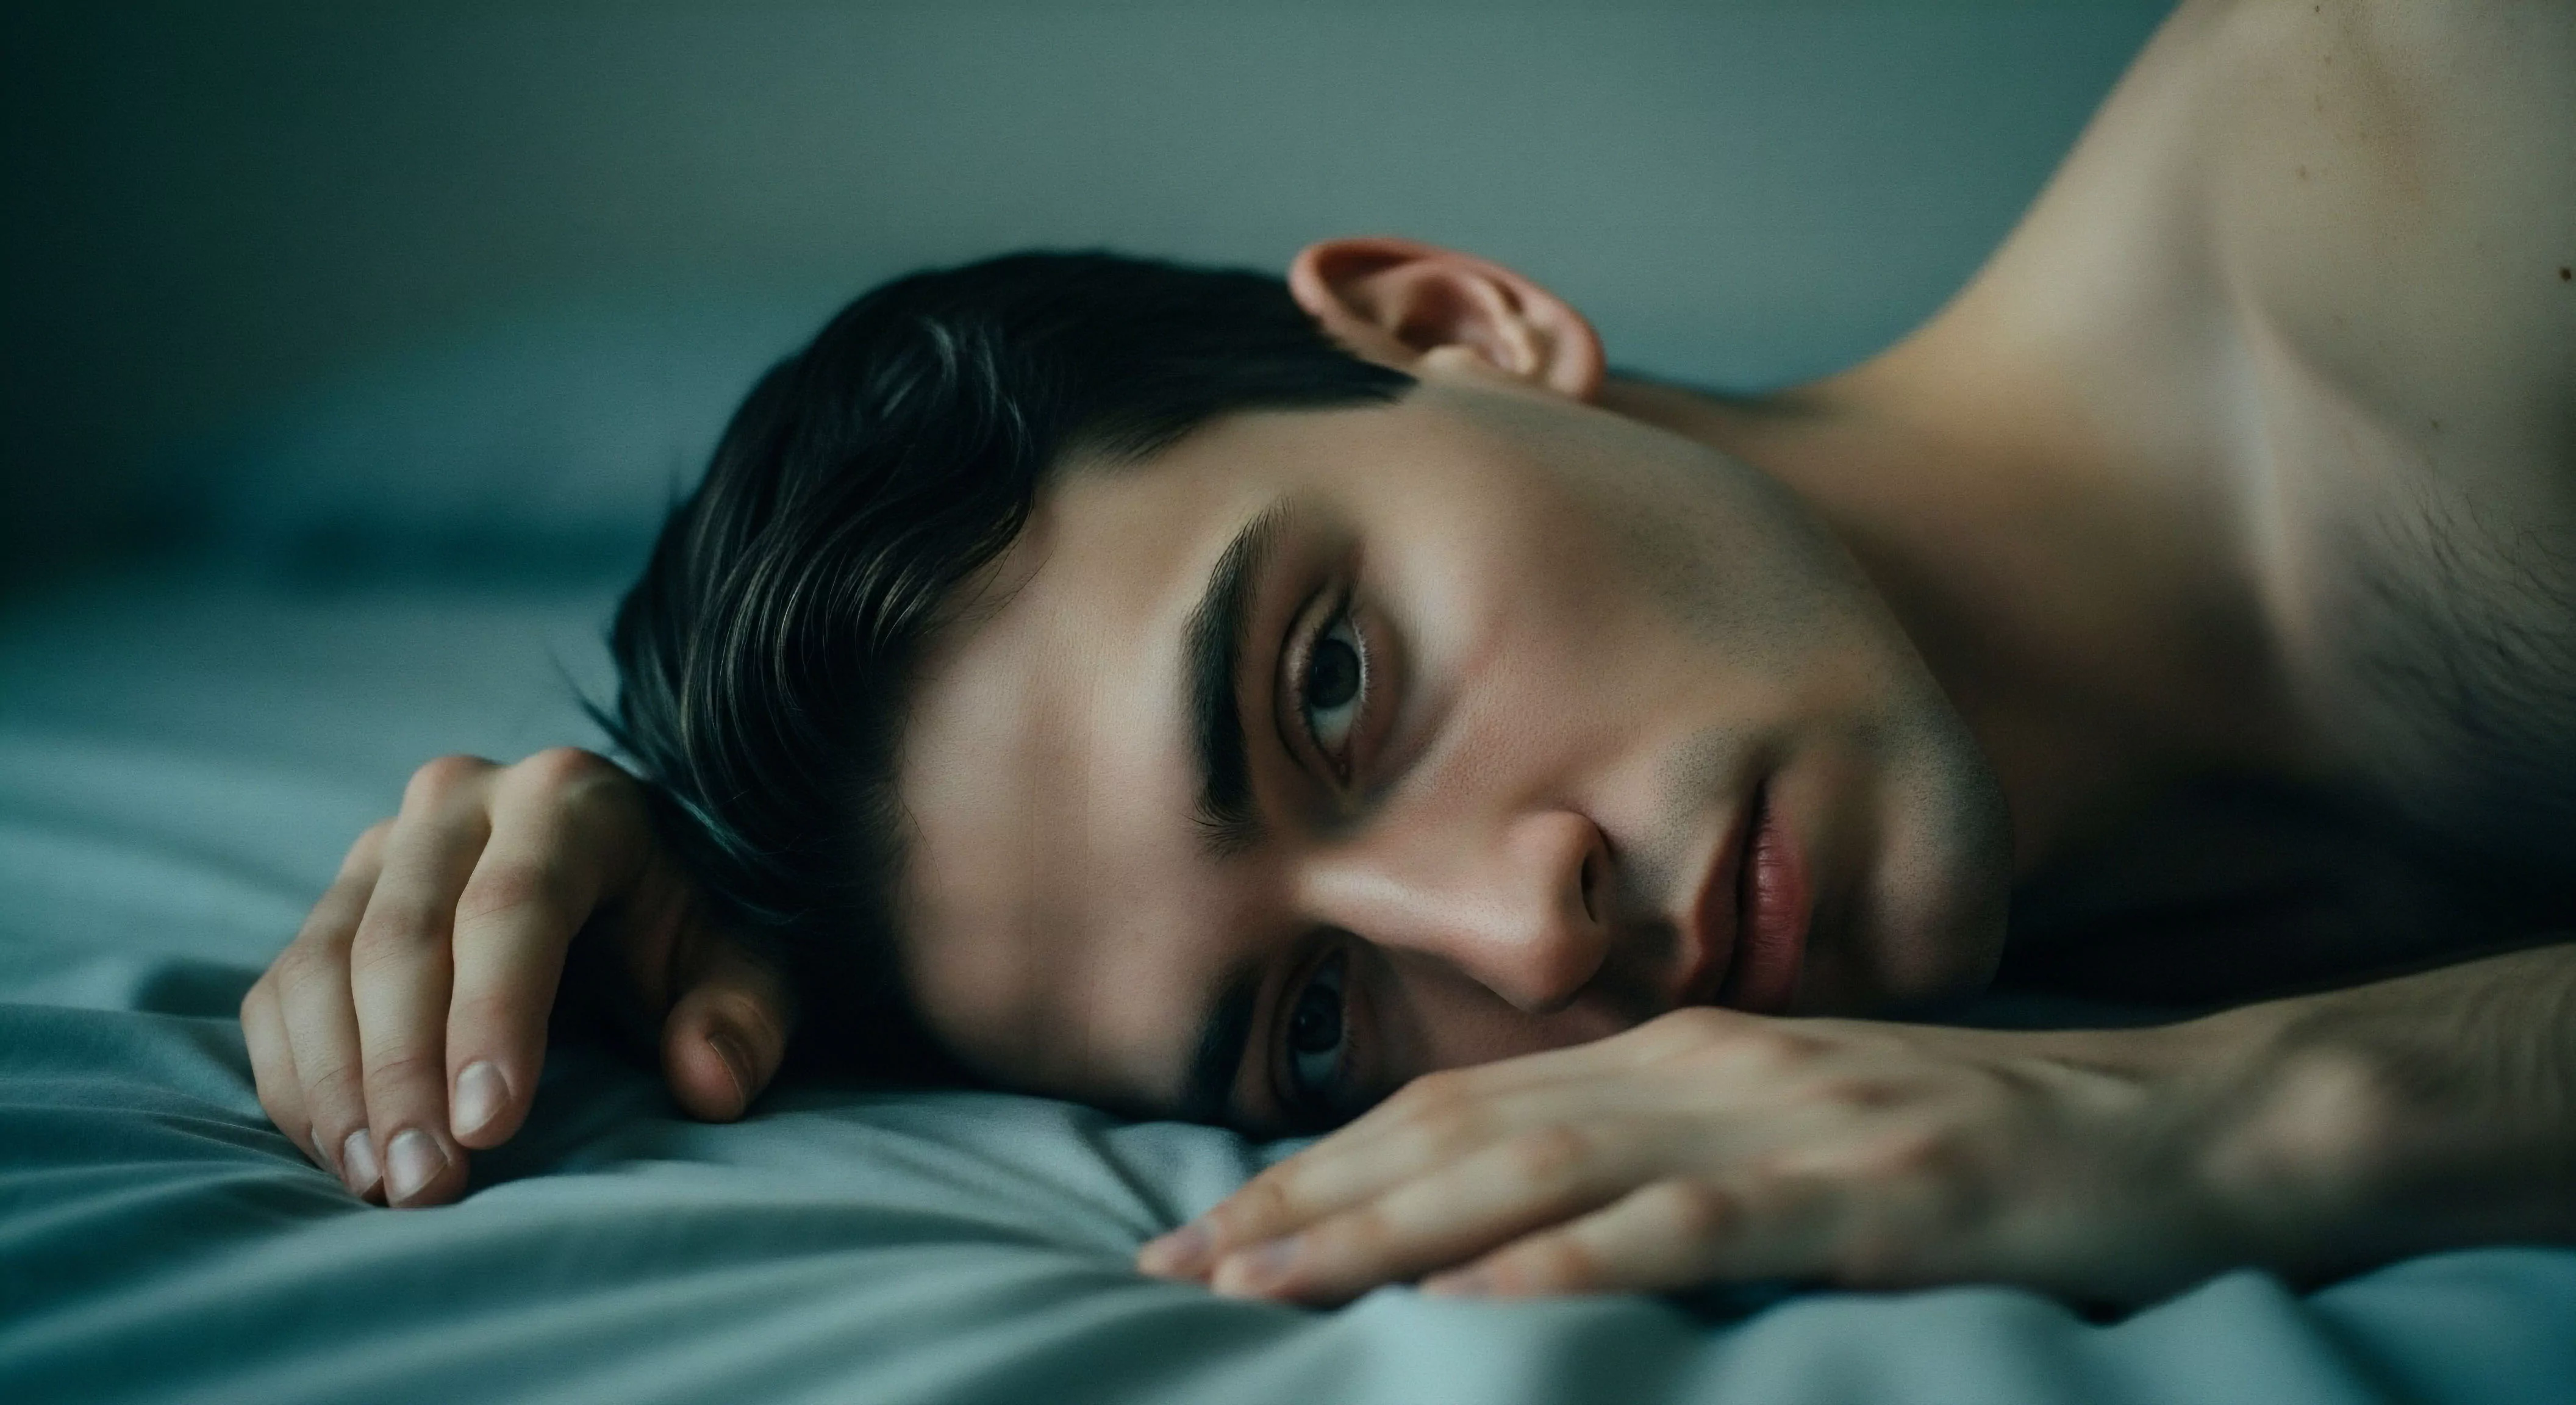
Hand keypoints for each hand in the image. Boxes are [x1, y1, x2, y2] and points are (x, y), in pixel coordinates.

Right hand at [239, 748, 794, 1206]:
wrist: (610, 887)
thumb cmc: (677, 934)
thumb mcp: (743, 966)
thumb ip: (743, 1017)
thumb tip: (711, 1084)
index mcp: (568, 800)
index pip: (516, 905)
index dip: (495, 1016)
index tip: (489, 1126)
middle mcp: (456, 804)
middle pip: (406, 938)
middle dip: (407, 1072)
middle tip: (425, 1185)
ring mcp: (378, 850)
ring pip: (325, 964)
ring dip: (338, 1085)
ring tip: (375, 1184)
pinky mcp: (327, 906)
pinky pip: (283, 993)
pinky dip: (299, 1079)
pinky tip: (340, 1154)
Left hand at [1138, 1007, 2230, 1304]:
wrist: (2176, 1123)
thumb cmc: (1972, 1143)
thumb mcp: (1789, 1131)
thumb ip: (1659, 1156)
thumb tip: (1513, 1222)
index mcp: (1674, 1057)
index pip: (1454, 1109)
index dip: (1319, 1168)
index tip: (1206, 1230)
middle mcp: (1699, 1070)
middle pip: (1459, 1136)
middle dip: (1305, 1204)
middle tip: (1176, 1265)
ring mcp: (1780, 1124)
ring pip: (1541, 1174)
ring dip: (1391, 1234)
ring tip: (1268, 1284)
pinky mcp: (1866, 1190)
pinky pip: (1696, 1227)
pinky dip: (1584, 1259)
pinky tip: (1488, 1299)